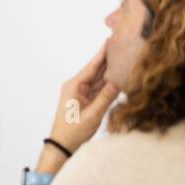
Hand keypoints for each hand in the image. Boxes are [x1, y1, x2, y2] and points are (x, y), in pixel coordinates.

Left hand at [48, 39, 121, 155]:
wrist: (62, 145)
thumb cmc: (73, 131)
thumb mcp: (93, 114)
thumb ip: (106, 98)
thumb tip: (117, 82)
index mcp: (74, 86)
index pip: (92, 66)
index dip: (102, 53)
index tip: (109, 40)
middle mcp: (76, 86)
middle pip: (96, 70)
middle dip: (108, 59)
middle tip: (121, 46)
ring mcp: (80, 93)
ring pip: (98, 79)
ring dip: (110, 71)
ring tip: (122, 58)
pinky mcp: (85, 100)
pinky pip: (99, 88)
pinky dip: (108, 83)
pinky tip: (118, 76)